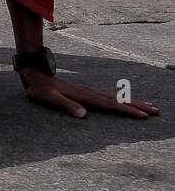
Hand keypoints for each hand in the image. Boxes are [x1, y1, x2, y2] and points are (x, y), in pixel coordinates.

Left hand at [20, 69, 157, 119]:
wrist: (35, 75)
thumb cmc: (41, 90)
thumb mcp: (50, 99)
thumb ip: (66, 106)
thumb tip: (84, 115)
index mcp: (84, 95)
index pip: (110, 105)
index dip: (126, 111)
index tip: (143, 115)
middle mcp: (90, 92)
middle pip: (118, 100)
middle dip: (137, 105)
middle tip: (155, 110)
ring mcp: (89, 91)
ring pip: (115, 97)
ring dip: (132, 102)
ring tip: (148, 106)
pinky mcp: (86, 92)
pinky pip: (108, 96)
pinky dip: (120, 99)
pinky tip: (125, 102)